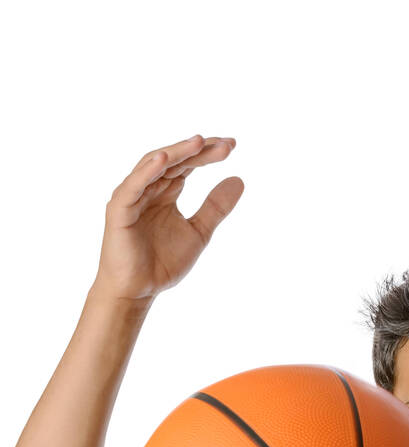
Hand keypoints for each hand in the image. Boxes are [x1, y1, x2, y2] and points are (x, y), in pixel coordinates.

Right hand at [92, 133, 243, 303]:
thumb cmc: (162, 263)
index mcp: (166, 191)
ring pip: (154, 166)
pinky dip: (147, 172)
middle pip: (175, 160)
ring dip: (176, 153)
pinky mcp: (119, 209)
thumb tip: (239, 180)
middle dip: (199, 150)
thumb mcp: (199, 232)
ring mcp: (132, 196)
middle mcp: (149, 187)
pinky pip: (133, 186)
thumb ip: (216, 208)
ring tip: (199, 142)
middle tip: (227, 145)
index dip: (208, 153)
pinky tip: (164, 159)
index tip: (233, 145)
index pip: (189, 164)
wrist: (138, 291)